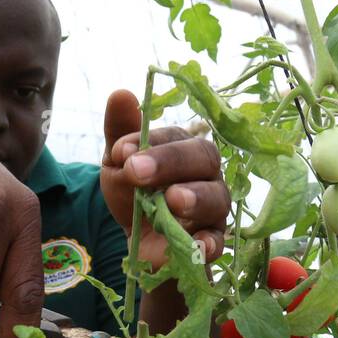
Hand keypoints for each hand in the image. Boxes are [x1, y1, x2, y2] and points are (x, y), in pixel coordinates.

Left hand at [100, 89, 229, 267]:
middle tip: (137, 172)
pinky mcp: (212, 241)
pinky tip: (198, 245)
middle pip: (204, 158)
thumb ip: (120, 133)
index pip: (176, 137)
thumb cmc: (133, 193)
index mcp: (182, 149)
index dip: (151, 143)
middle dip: (171, 162)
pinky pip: (219, 241)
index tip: (121, 152)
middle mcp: (205, 173)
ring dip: (195, 197)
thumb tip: (120, 93)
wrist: (138, 241)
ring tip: (173, 200)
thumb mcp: (118, 164)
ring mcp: (213, 207)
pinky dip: (210, 243)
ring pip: (217, 198)